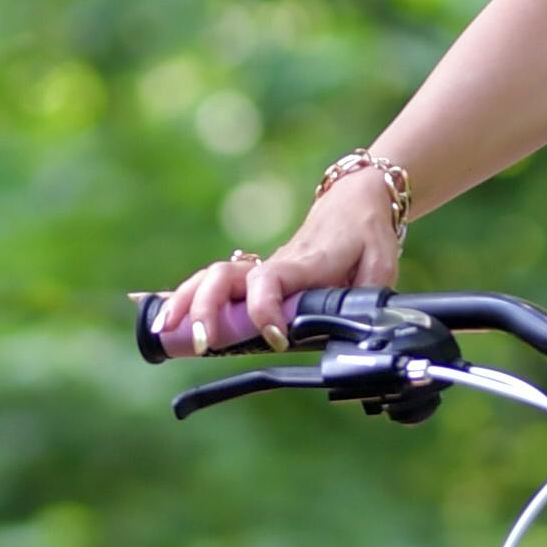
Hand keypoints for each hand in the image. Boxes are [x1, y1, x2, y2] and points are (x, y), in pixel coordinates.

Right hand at [149, 170, 404, 356]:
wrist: (354, 202)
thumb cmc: (366, 236)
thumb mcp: (381, 266)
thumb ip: (370, 298)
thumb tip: (362, 330)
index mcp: (305, 264)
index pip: (271, 281)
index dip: (266, 310)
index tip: (277, 338)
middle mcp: (274, 264)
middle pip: (224, 276)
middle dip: (207, 309)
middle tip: (203, 343)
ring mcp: (260, 268)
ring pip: (211, 277)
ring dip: (185, 303)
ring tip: (165, 333)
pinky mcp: (253, 276)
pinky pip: (212, 284)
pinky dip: (184, 299)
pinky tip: (165, 321)